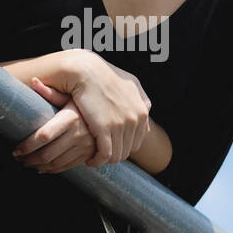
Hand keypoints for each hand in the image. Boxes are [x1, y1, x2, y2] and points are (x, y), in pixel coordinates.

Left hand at [11, 79, 96, 172]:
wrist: (112, 113)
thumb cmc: (86, 102)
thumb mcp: (70, 96)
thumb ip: (51, 92)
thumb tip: (33, 81)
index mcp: (70, 118)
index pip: (43, 136)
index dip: (27, 145)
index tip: (16, 149)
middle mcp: (78, 134)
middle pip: (47, 153)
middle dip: (29, 158)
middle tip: (18, 158)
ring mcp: (85, 147)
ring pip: (55, 163)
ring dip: (38, 166)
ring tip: (27, 163)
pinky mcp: (89, 155)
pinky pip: (67, 166)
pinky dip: (52, 170)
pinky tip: (42, 168)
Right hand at [58, 51, 151, 167]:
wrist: (86, 70)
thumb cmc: (104, 75)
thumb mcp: (131, 83)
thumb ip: (141, 98)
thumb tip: (147, 110)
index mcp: (142, 110)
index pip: (138, 140)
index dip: (125, 146)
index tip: (112, 147)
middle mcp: (135, 118)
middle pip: (128, 149)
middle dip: (115, 154)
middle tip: (102, 155)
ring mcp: (121, 124)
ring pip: (117, 155)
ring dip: (106, 161)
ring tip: (95, 159)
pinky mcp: (105, 129)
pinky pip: (105, 154)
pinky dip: (98, 161)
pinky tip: (90, 161)